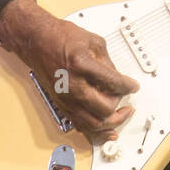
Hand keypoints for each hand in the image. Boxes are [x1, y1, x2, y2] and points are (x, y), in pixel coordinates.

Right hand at [0, 0, 138, 143]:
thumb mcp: (92, 41)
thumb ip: (108, 61)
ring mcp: (66, 98)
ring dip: (112, 123)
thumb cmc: (60, 37)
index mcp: (82, 65)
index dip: (128, 86)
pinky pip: (80, 125)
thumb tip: (117, 77)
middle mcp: (73, 85)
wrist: (36, 41)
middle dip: (120, 105)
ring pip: (93, 123)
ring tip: (122, 115)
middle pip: (105, 108)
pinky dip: (96, 131)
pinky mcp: (61, 104)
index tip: (133, 86)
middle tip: (126, 99)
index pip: (113, 83)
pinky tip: (107, 130)